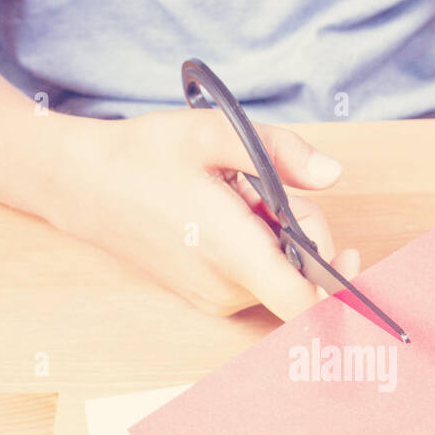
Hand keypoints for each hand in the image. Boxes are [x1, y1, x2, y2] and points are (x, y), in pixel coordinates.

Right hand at [46, 109, 359, 319]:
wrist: (81, 184)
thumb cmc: (144, 156)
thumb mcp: (215, 132)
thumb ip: (281, 152)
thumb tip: (332, 173)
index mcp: (232, 251)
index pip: (304, 302)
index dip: (340, 287)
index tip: (352, 254)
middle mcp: (226, 288)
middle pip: (301, 276)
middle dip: (303, 231)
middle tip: (262, 187)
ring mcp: (214, 298)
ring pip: (279, 274)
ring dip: (277, 236)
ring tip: (233, 198)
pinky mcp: (206, 299)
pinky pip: (256, 278)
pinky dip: (257, 247)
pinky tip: (224, 215)